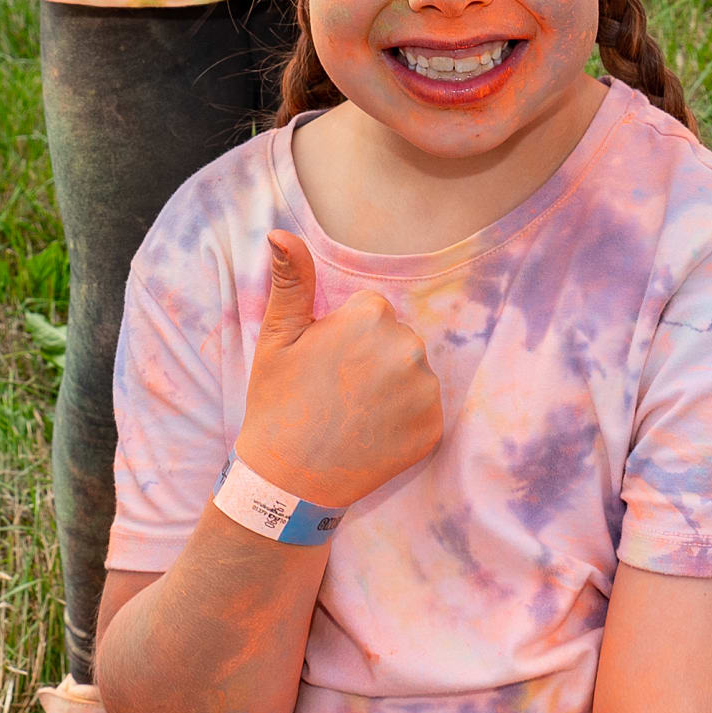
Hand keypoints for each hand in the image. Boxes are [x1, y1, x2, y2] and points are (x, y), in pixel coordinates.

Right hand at [235, 234, 442, 509]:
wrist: (287, 480)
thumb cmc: (278, 402)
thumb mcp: (277, 337)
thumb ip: (291, 280)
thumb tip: (280, 232)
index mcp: (371, 317)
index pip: (372, 312)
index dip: (345, 338)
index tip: (324, 366)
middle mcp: (407, 348)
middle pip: (396, 340)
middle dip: (372, 360)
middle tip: (335, 392)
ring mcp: (424, 391)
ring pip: (412, 374)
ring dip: (391, 389)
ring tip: (353, 415)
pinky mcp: (434, 428)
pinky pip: (424, 411)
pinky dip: (404, 422)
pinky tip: (372, 435)